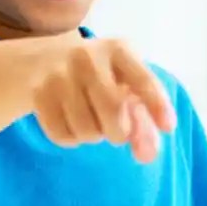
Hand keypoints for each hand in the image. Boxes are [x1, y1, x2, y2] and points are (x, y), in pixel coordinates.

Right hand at [33, 38, 175, 162]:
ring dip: (95, 136)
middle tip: (117, 131)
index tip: (169, 127)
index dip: (157, 105)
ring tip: (92, 119)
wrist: (43, 61)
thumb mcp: (125, 84)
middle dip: (120, 132)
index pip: (143, 80)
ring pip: (87, 129)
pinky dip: (72, 139)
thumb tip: (147, 155)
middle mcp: (87, 56)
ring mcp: (59, 73)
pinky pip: (63, 136)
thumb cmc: (99, 77)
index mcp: (118, 49)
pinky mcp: (38, 93)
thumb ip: (142, 119)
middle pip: (113, 110)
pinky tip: (71, 122)